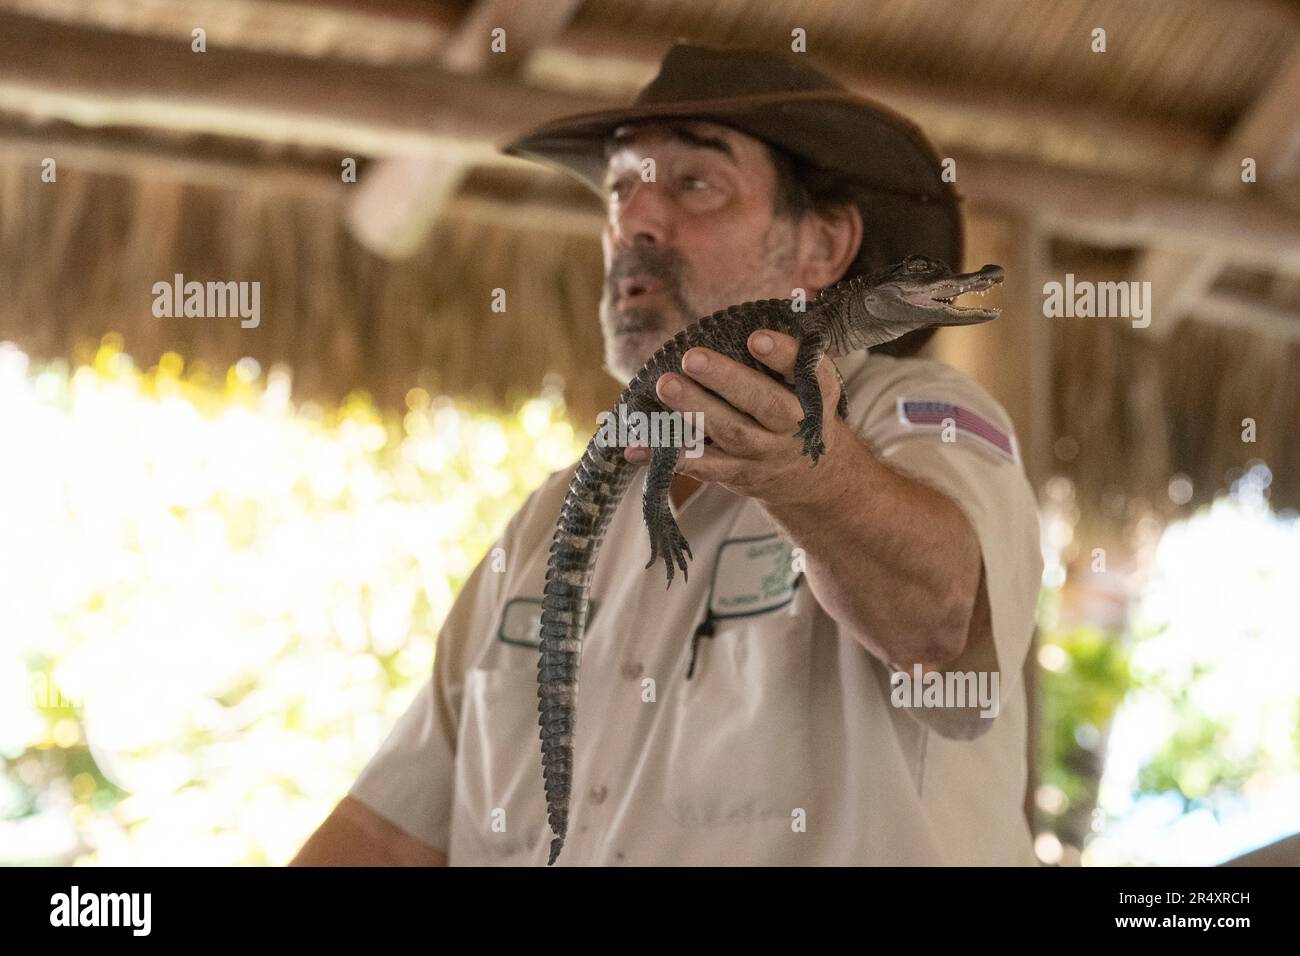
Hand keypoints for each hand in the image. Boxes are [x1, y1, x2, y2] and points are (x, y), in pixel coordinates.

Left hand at [623, 329, 847, 506]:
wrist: (809, 477)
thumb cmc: (798, 410)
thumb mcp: (810, 383)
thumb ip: (786, 353)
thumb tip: (750, 310)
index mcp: (814, 395)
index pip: (805, 372)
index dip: (782, 355)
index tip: (756, 338)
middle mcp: (792, 427)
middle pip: (763, 404)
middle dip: (727, 380)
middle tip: (692, 357)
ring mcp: (762, 454)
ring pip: (730, 433)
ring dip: (695, 410)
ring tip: (666, 385)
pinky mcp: (734, 473)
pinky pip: (699, 465)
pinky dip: (666, 455)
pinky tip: (636, 444)